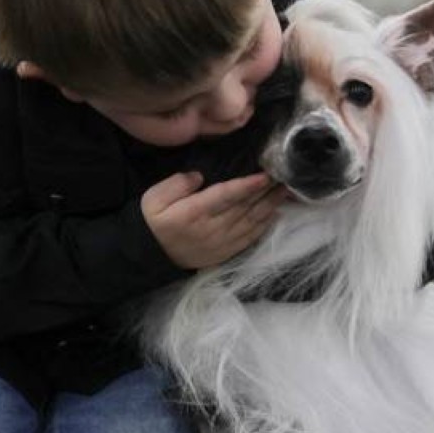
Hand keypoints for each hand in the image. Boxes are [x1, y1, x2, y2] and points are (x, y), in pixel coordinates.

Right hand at [141, 171, 286, 269]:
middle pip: (244, 208)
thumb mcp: (154, 198)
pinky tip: (273, 215)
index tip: (265, 176)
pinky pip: (248, 239)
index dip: (247, 186)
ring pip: (250, 223)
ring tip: (284, 193)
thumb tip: (200, 177)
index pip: (226, 196)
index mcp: (193, 212)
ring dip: (269, 207)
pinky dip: (263, 227)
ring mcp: (220, 243)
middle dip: (266, 193)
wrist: (149, 256)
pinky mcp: (223, 254)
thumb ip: (177, 184)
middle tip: (284, 178)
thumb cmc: (153, 221)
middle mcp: (211, 229)